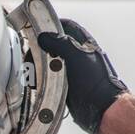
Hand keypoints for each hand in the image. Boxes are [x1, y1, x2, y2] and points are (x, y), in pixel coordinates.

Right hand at [37, 18, 127, 133]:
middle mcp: (80, 56)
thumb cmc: (94, 82)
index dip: (54, 25)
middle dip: (44, 47)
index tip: (39, 28)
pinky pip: (54, 78)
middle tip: (33, 52)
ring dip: (43, 65)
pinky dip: (45, 79)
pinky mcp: (70, 85)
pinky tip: (39, 82)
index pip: (68, 27)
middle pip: (58, 45)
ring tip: (34, 69)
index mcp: (85, 44)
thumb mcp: (76, 56)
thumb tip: (44, 36)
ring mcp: (75, 71)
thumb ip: (60, 43)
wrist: (101, 109)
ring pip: (55, 62)